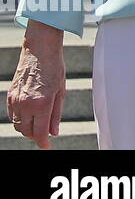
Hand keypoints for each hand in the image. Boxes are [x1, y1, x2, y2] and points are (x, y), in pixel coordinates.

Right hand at [7, 21, 65, 149]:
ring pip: (19, 125)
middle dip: (36, 136)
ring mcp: (16, 100)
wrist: (39, 51)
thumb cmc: (54, 69)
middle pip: (27, 132)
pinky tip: (29, 114)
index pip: (40, 133)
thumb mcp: (61, 92)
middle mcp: (26, 104)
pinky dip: (20, 119)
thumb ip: (56, 115)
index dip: (43, 142)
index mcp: (42, 104)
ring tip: (38, 123)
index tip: (47, 146)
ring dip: (27, 128)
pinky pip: (13, 116)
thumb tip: (54, 132)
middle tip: (44, 134)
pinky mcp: (10, 96)